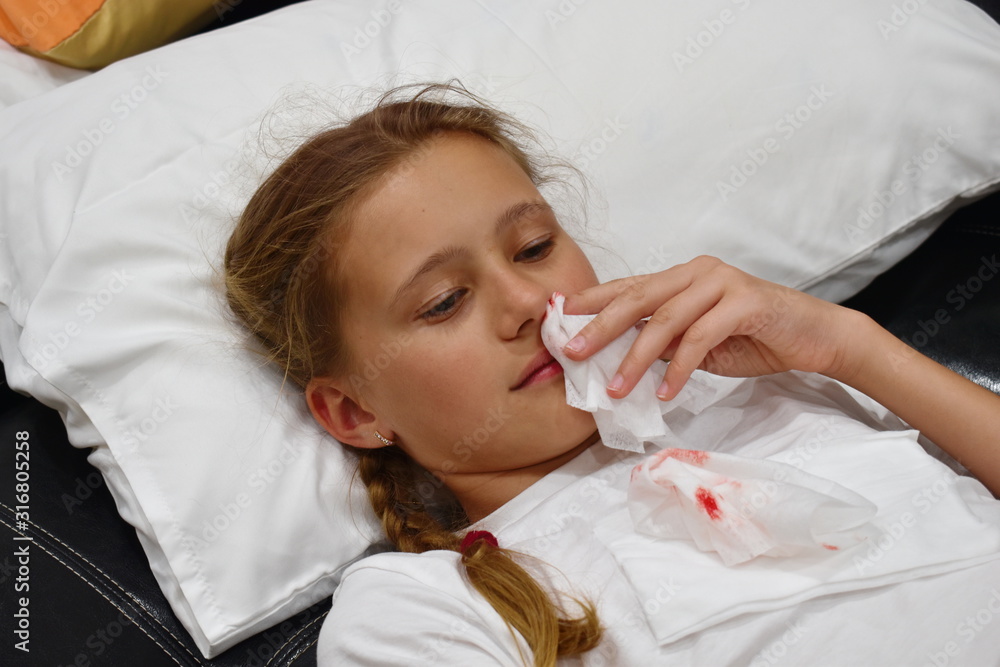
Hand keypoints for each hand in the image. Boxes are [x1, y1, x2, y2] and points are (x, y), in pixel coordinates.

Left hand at [561, 256, 861, 399]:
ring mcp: (721, 284)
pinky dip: (680, 369)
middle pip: (637, 298)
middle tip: (572, 352)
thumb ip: (663, 340)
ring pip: (665, 319)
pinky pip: (701, 338)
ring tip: (617, 389)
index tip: (560, 319)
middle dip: (600, 327)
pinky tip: (667, 393)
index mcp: (682, 277)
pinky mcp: (744, 303)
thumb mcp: (698, 340)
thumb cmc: (754, 335)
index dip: (593, 302)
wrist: (814, 336)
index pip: (628, 287)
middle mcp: (697, 273)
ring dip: (637, 358)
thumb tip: (619, 356)